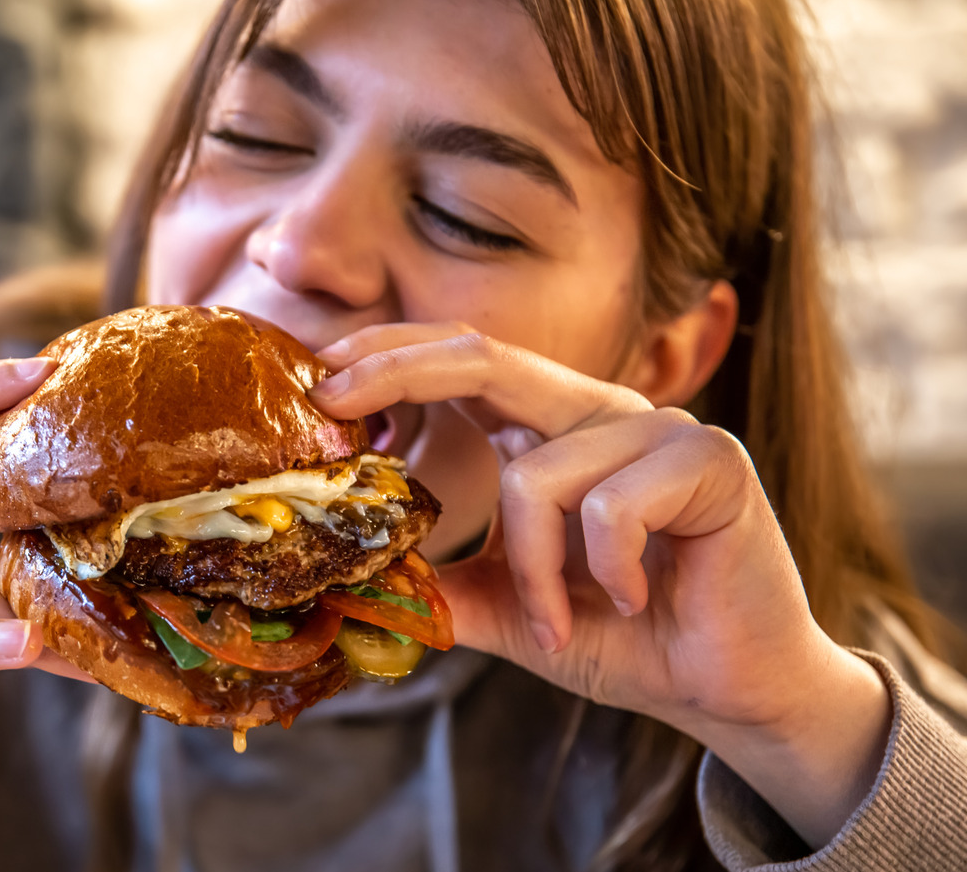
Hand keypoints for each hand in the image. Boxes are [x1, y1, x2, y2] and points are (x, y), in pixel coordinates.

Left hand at [312, 324, 890, 847]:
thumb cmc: (625, 637)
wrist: (728, 688)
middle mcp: (598, 412)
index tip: (317, 382)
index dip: (388, 359)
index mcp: (551, 430)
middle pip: (484, 355)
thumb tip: (357, 580)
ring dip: (530, 570)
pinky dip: (600, 571)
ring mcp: (657, 428)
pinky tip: (632, 599)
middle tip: (331, 400)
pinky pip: (609, 507)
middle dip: (396, 370)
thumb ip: (445, 586)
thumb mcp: (511, 611)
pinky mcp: (710, 460)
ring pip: (536, 474)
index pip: (460, 364)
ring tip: (557, 623)